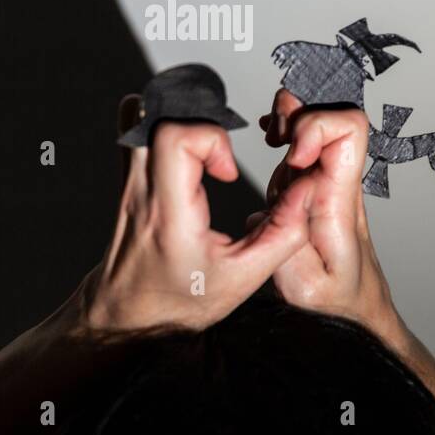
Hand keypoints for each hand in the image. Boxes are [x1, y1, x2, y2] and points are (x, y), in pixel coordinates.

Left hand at [75, 95, 307, 333]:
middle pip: (155, 117)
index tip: (227, 172)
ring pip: (137, 116)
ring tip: (205, 147)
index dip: (212, 140)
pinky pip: (131, 129)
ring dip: (178, 117)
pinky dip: (159, 123)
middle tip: (219, 154)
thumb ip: (283, 233)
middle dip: (200, 121)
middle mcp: (142, 190)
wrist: (129, 318)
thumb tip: (308, 190)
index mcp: (170, 213)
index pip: (175, 138)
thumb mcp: (243, 278)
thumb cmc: (181, 302)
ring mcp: (128, 182)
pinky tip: (186, 150)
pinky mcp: (126, 180)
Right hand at [255, 89, 399, 337]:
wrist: (355, 315)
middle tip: (273, 137)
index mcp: (340, 200)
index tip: (294, 153)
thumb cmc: (333, 304)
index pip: (349, 130)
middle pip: (331, 115)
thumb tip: (285, 188)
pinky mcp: (317, 185)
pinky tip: (273, 138)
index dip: (316, 126)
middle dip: (296, 115)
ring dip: (289, 120)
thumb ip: (290, 237)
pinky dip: (286, 130)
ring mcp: (329, 181)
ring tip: (270, 136)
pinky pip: (306, 142)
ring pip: (317, 125)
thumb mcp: (304, 286)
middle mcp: (339, 183)